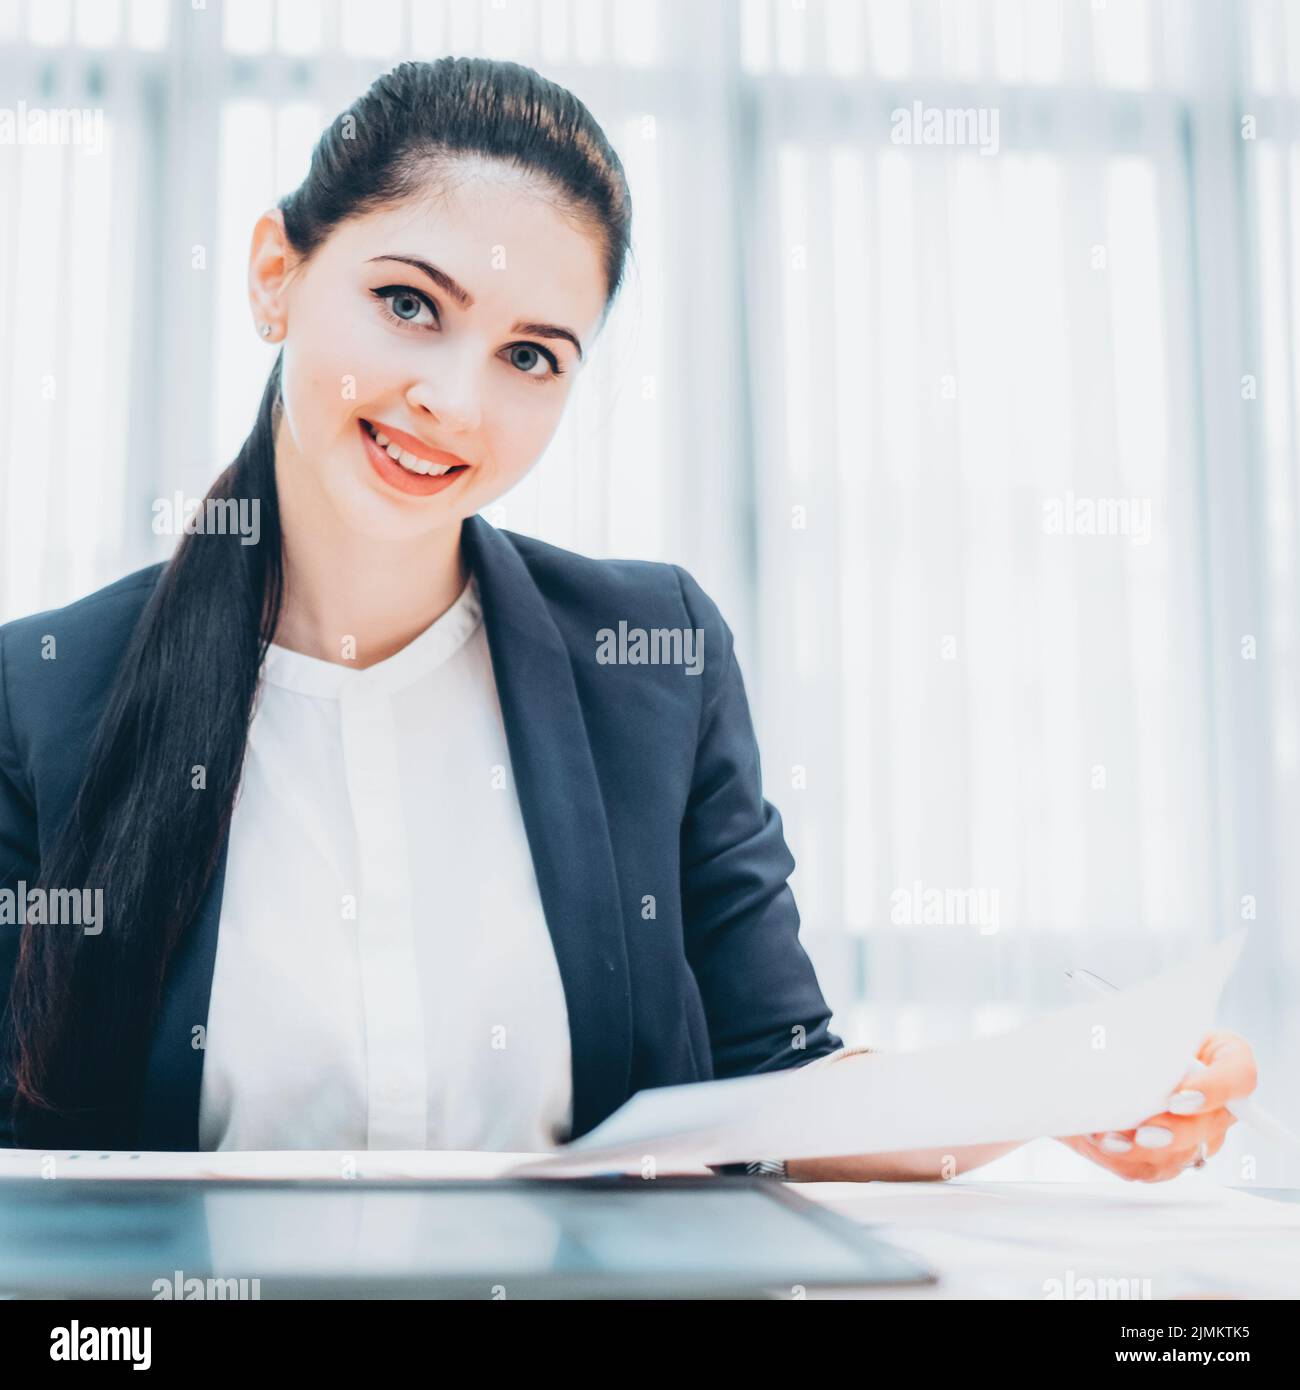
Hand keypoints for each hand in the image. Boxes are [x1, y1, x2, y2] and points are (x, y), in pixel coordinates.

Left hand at [1055, 1029, 1257, 1182]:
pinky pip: (1152, 1168)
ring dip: (1140, 1151)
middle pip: (1209, 1127)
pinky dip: (1124, 1160)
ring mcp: (1196, 1134)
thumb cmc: (1137, 1033)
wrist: (1107, 1055)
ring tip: (1106, 1138)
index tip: (1178, 1098)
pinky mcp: (1167, 1156)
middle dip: (1172, 1132)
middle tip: (1141, 1132)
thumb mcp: (1150, 1021)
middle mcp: (1217, 1104)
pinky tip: (1101, 1143)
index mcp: (1223, 1059)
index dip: (1214, 1091)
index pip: (1239, 1076)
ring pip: (1179, 1155)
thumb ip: (1153, 1035)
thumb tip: (1131, 1045)